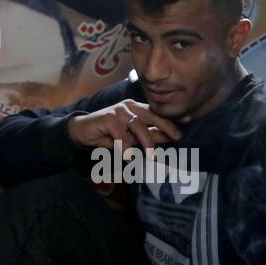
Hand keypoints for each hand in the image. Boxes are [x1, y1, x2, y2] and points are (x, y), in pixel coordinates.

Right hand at [67, 99, 182, 151]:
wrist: (83, 132)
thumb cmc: (109, 134)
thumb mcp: (131, 137)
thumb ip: (147, 135)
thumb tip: (167, 138)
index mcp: (137, 108)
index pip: (157, 114)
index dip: (170, 122)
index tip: (181, 133)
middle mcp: (130, 106)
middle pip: (152, 116)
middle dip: (165, 128)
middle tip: (175, 139)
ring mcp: (119, 110)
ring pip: (138, 126)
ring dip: (146, 142)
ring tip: (151, 157)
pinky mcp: (108, 117)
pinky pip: (121, 134)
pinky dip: (126, 147)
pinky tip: (128, 158)